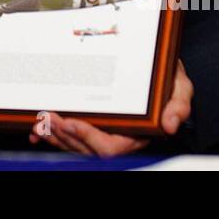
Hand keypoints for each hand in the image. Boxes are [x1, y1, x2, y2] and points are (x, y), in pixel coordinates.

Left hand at [30, 59, 192, 155]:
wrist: (157, 69)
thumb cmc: (167, 79)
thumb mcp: (180, 87)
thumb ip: (178, 104)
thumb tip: (170, 124)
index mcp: (137, 134)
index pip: (110, 148)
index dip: (88, 138)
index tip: (71, 122)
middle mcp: (118, 138)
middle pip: (86, 148)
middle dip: (64, 135)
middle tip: (48, 117)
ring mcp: (103, 133)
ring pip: (74, 144)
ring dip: (54, 135)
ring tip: (41, 120)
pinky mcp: (91, 125)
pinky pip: (68, 137)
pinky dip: (51, 135)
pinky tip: (39, 129)